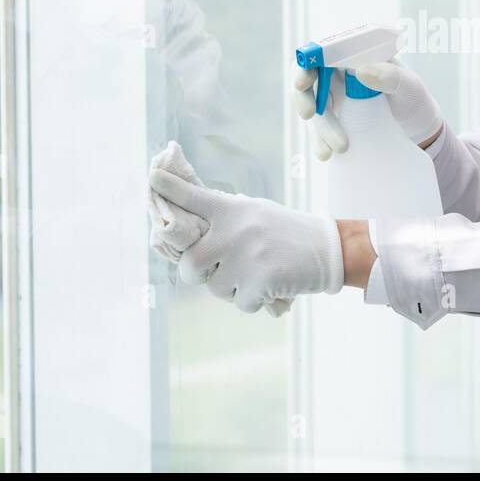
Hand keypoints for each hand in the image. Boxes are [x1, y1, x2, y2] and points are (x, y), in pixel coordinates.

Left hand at [148, 170, 343, 315]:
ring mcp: (246, 258)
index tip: (152, 176)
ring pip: (215, 289)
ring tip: (255, 273)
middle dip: (196, 274)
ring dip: (231, 289)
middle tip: (212, 271)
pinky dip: (253, 301)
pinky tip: (270, 285)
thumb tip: (193, 233)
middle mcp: (235, 232)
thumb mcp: (256, 214)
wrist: (327, 249)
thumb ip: (226, 220)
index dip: (170, 188)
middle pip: (189, 265)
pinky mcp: (259, 283)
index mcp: (233, 211)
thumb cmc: (286, 232)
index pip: (195, 197)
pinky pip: (240, 303)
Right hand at [291, 57, 443, 160]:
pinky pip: (320, 129)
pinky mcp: (336, 121)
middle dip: (303, 97)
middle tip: (309, 113)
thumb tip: (360, 70)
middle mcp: (340, 74)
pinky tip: (326, 154)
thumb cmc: (414, 99)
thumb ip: (389, 75)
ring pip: (315, 108)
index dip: (306, 64)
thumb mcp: (409, 86)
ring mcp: (335, 99)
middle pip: (309, 79)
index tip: (303, 82)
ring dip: (320, 127)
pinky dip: (320, 141)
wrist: (419, 130)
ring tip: (340, 147)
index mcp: (354, 56)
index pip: (322, 52)